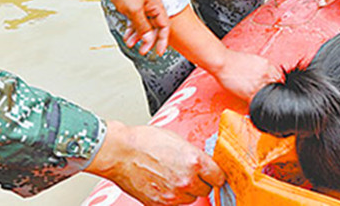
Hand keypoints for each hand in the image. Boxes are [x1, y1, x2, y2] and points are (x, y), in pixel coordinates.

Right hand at [87, 121, 223, 204]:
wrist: (120, 152)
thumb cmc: (144, 141)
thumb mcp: (178, 140)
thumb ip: (194, 155)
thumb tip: (202, 163)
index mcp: (194, 161)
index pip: (219, 177)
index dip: (215, 174)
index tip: (213, 174)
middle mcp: (186, 180)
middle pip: (206, 189)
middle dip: (200, 182)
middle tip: (190, 173)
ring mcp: (172, 195)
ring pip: (190, 198)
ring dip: (186, 190)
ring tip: (172, 176)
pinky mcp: (159, 204)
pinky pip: (173, 204)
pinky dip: (171, 197)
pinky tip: (164, 184)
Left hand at [96, 0, 170, 56]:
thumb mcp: (134, 10)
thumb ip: (142, 26)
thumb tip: (149, 39)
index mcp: (156, 4)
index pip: (164, 26)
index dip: (162, 40)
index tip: (159, 51)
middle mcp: (151, 5)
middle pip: (154, 27)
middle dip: (148, 40)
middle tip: (142, 50)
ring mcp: (141, 5)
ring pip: (143, 25)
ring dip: (137, 36)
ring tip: (131, 44)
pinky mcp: (131, 5)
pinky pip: (135, 21)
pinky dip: (131, 29)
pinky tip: (127, 36)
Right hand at [213, 49, 281, 102]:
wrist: (223, 62)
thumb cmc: (234, 60)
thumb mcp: (254, 59)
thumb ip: (263, 68)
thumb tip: (266, 75)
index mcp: (268, 66)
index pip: (281, 76)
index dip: (278, 82)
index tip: (275, 85)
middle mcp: (266, 75)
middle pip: (277, 86)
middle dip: (274, 90)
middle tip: (269, 93)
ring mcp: (259, 85)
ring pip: (270, 95)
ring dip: (267, 98)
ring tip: (263, 99)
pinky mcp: (251, 93)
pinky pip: (258, 103)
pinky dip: (257, 105)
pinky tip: (256, 105)